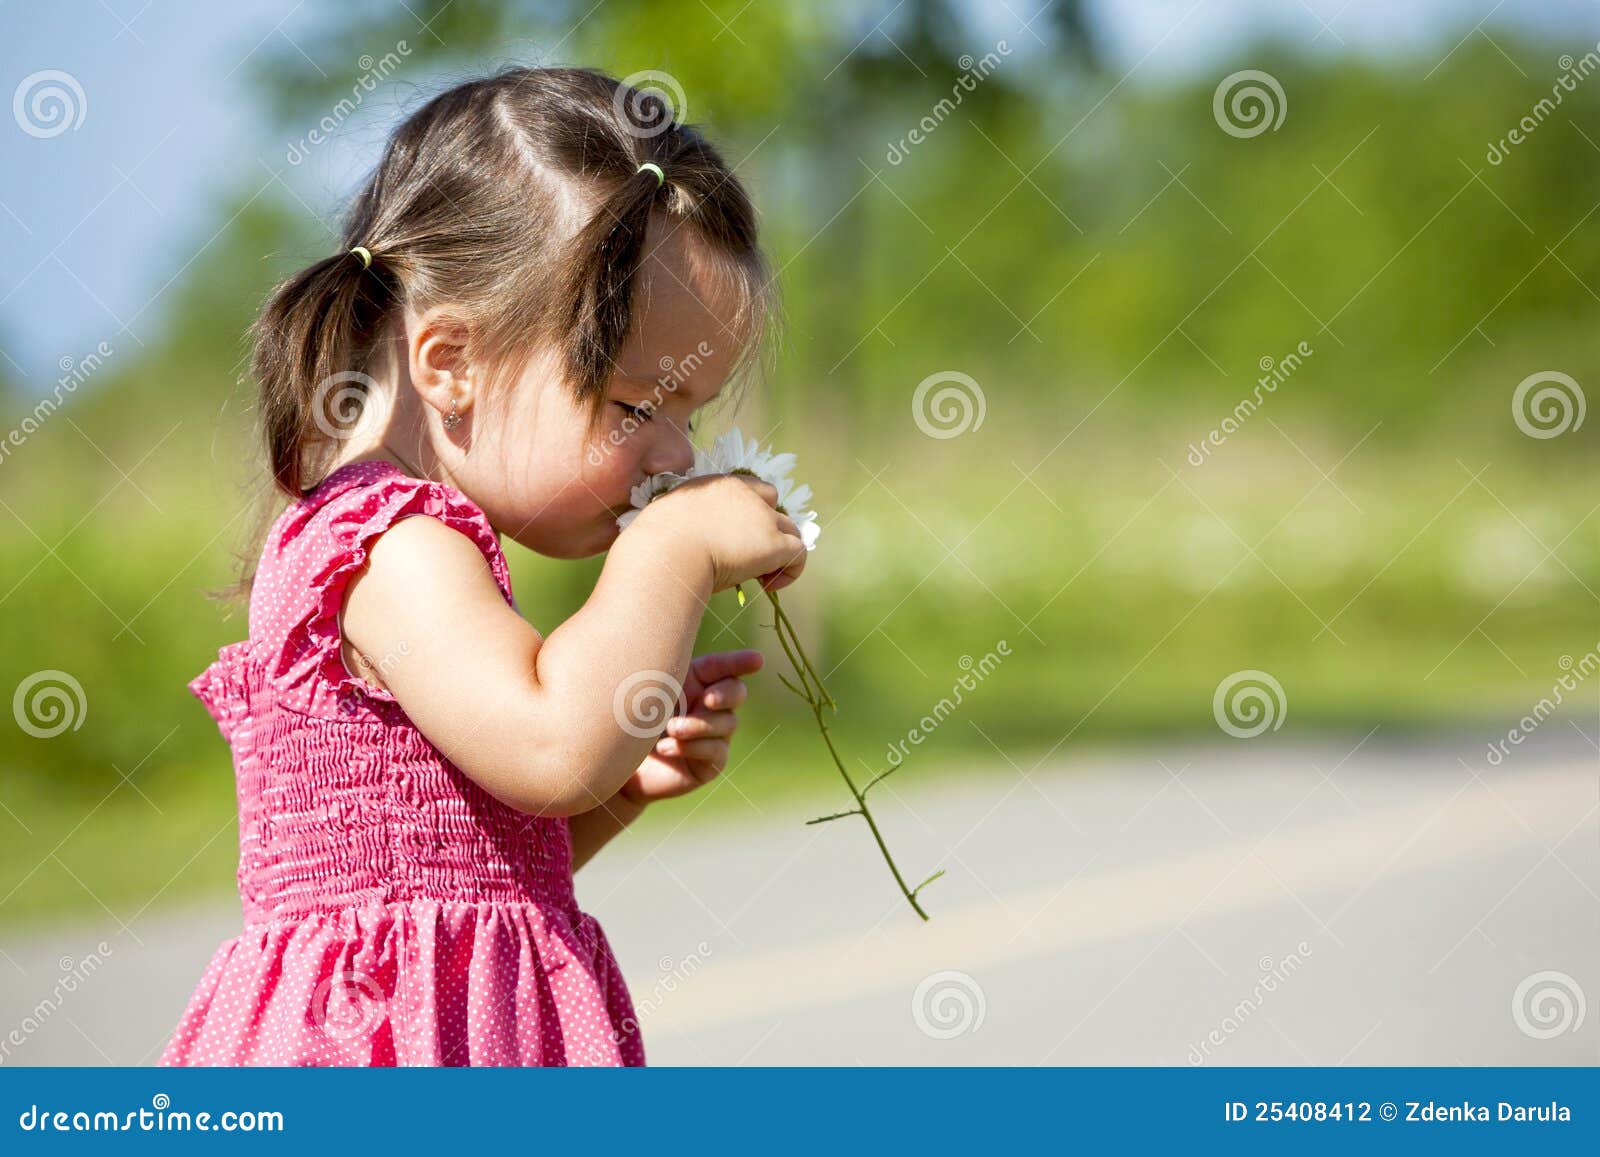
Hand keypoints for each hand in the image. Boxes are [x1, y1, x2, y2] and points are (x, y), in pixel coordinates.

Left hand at [617, 649, 762, 804]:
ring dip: (699, 725)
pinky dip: (691, 747)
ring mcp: (716, 734)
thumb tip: (683, 664)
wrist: (619, 764)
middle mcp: (711, 705)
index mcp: (697, 681)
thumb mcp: (645, 694)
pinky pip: (715, 751)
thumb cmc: (628, 719)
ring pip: (726, 723)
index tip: (757, 661)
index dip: (741, 662)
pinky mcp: (712, 763)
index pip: (724, 667)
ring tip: (671, 729)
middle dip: (727, 693)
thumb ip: (665, 677)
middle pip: (736, 691)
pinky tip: (666, 748)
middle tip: (708, 699)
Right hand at [636, 474, 806, 593]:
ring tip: (760, 578)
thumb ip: (688, 522)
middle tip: (748, 557)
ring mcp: (762, 518)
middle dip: (767, 529)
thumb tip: (688, 543)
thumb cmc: (654, 544)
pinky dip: (791, 571)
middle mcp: (745, 494)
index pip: (749, 488)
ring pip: (790, 530)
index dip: (749, 513)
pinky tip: (769, 586)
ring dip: (779, 552)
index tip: (734, 537)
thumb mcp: (670, 520)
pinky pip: (799, 554)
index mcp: (717, 485)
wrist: (664, 552)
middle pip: (773, 505)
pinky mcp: (773, 543)